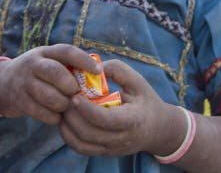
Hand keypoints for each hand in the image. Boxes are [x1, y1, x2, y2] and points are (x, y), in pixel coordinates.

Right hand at [0, 44, 100, 124]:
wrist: (1, 83)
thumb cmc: (35, 73)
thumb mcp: (46, 61)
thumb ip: (66, 66)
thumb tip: (97, 75)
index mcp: (44, 52)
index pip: (66, 51)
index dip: (84, 60)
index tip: (98, 71)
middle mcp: (32, 64)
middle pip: (57, 74)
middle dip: (71, 87)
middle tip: (75, 94)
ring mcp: (24, 82)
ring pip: (51, 97)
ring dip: (63, 105)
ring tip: (65, 106)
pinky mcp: (19, 101)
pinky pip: (43, 113)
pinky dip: (54, 117)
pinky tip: (56, 116)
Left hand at [58, 59, 177, 155]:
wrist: (157, 129)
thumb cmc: (144, 100)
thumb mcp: (137, 81)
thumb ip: (116, 70)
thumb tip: (92, 67)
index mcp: (133, 120)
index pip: (106, 119)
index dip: (87, 109)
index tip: (75, 95)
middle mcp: (122, 139)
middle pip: (89, 133)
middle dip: (71, 115)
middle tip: (63, 97)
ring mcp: (112, 148)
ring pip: (82, 143)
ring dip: (67, 125)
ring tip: (62, 106)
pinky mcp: (104, 152)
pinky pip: (80, 148)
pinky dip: (67, 135)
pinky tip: (65, 119)